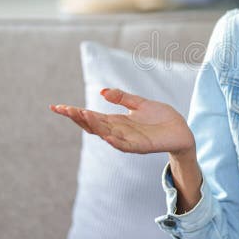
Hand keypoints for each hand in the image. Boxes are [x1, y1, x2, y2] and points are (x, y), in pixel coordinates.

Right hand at [50, 88, 194, 155]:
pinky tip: (107, 137)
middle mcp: (119, 132)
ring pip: (106, 134)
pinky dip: (116, 142)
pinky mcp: (142, 146)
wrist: (181, 130)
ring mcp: (129, 140)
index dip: (75, 113)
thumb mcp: (139, 103)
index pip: (91, 117)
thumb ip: (122, 98)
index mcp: (116, 121)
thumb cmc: (160, 117)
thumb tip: (101, 92)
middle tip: (64, 109)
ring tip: (82, 114)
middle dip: (79, 118)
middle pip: (94, 126)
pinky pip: (126, 146)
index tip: (57, 107)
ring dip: (94, 126)